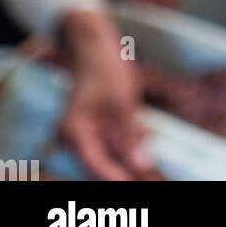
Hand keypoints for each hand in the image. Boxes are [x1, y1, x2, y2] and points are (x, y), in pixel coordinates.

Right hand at [59, 10, 152, 180]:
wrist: (95, 47)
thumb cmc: (106, 69)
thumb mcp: (123, 103)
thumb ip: (130, 137)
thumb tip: (142, 167)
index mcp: (74, 132)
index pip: (95, 165)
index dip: (117, 176)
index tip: (139, 179)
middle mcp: (73, 137)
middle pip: (101, 164)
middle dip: (127, 167)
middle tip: (152, 170)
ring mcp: (82, 134)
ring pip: (109, 155)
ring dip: (130, 154)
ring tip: (150, 146)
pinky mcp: (93, 129)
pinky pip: (111, 143)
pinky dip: (128, 140)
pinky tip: (145, 132)